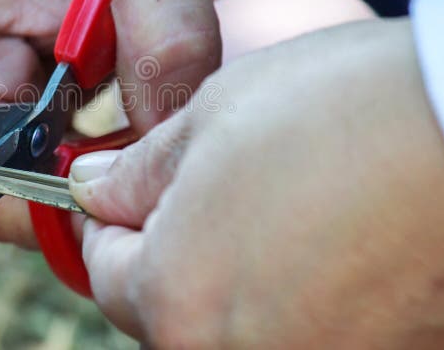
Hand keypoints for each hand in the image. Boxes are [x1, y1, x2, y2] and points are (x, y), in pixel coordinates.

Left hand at [72, 19, 443, 346]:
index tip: (121, 189)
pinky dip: (299, 297)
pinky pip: (306, 333)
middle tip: (201, 189)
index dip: (107, 221)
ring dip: (234, 275)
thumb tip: (95, 190)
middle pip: (166, 311)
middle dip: (168, 251)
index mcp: (179, 302)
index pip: (104, 271)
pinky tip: (329, 242)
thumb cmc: (348, 115)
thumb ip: (137, 172)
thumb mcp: (212, 118)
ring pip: (234, 327)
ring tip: (278, 207)